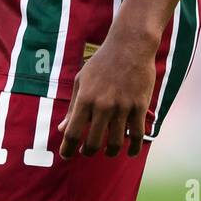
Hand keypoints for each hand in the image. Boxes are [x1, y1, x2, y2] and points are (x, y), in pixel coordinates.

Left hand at [57, 33, 156, 158]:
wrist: (130, 45)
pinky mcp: (139, 106)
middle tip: (87, 151)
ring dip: (111, 152)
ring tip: (109, 151)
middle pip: (93, 143)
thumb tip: (62, 129)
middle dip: (88, 152)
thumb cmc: (102, 63)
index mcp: (85, 99)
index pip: (72, 132)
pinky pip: (137, 135)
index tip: (66, 155)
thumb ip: (73, 107)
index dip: (67, 149)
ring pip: (116, 143)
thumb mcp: (82, 81)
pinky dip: (134, 148)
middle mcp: (103, 105)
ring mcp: (122, 107)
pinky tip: (130, 151)